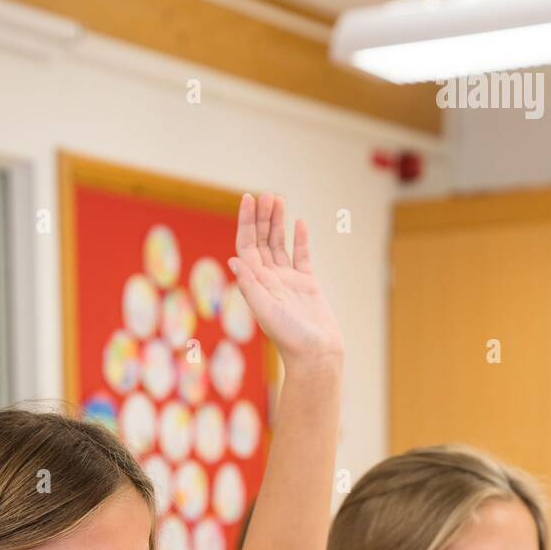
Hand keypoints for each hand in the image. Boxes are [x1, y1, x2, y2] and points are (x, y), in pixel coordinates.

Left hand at [228, 192, 343, 365]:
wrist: (316, 355)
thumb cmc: (290, 338)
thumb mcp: (266, 311)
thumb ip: (251, 286)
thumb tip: (234, 260)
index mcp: (257, 284)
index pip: (247, 246)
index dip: (247, 222)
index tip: (249, 199)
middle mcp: (270, 281)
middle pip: (262, 242)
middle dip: (262, 217)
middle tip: (266, 194)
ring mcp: (289, 282)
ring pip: (280, 245)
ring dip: (278, 223)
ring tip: (278, 199)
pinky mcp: (308, 285)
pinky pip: (301, 257)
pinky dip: (300, 240)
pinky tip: (300, 223)